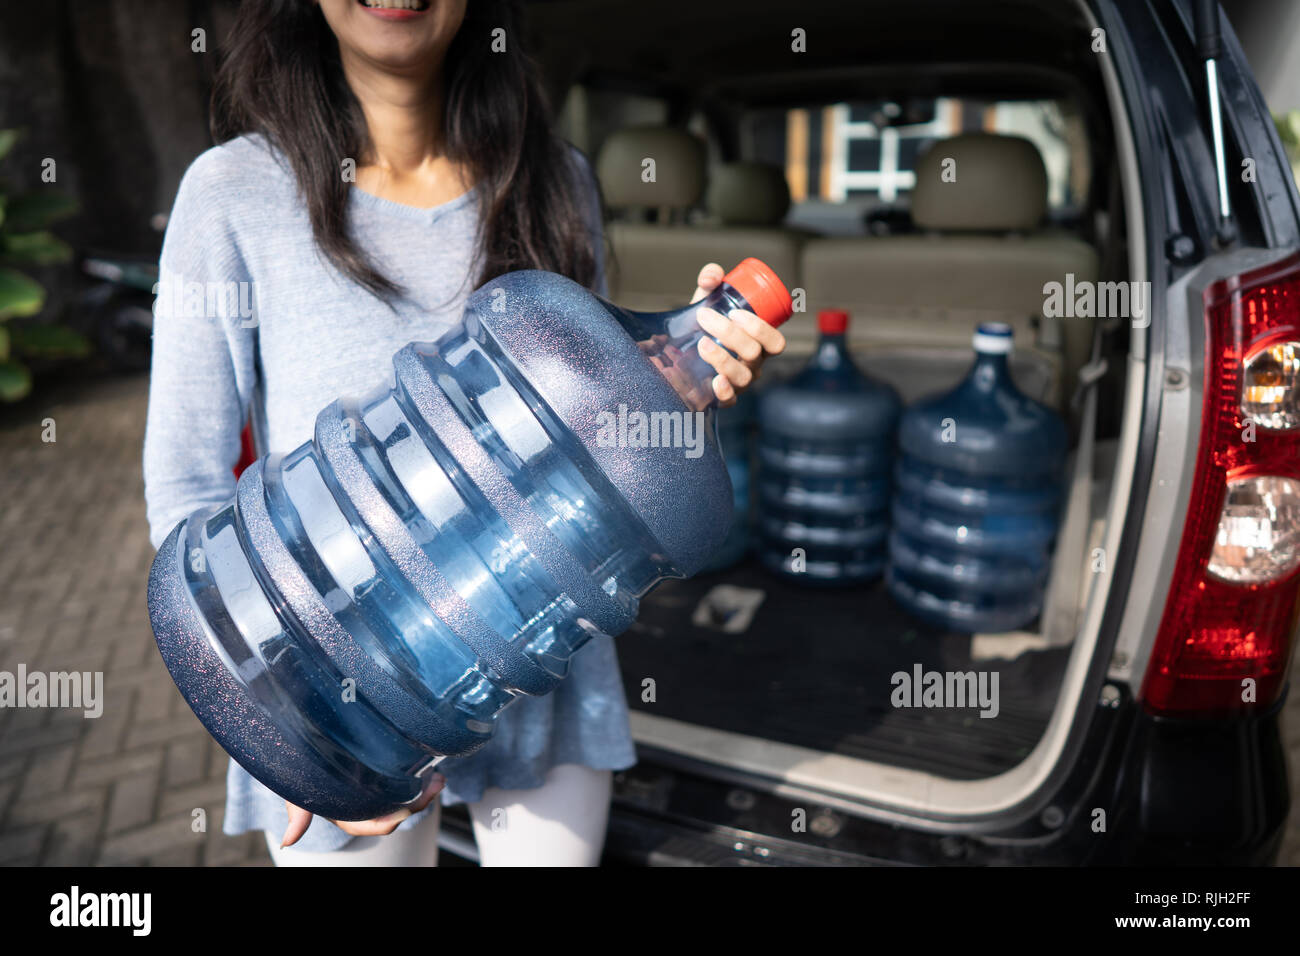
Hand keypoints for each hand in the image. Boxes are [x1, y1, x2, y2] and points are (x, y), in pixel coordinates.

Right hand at [279, 772, 444, 848]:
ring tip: (438, 776)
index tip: (407, 807)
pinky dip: (420, 778)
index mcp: (346, 814)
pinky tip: (431, 767)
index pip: (373, 825)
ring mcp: (375, 790)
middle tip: (435, 783)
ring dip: (424, 791)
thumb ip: (298, 812)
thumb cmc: (299, 767)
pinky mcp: (382, 773)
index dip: (391, 819)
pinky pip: (406, 782)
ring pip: (405, 798)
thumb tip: (288, 840)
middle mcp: (364, 805)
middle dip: (418, 803)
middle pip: (396, 812)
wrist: (299, 743)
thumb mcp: (296, 789)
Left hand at [691, 263, 786, 406]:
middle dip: (731, 334)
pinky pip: (729, 401)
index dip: (760, 328)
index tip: (735, 313)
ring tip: (702, 343)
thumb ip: (710, 281)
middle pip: (754, 354)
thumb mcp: (708, 301)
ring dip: (723, 358)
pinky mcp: (721, 398)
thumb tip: (713, 275)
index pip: (775, 342)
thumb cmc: (703, 326)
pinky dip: (724, 392)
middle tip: (705, 318)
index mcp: (758, 344)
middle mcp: (753, 365)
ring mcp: (738, 383)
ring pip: (742, 376)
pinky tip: (714, 381)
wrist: (679, 352)